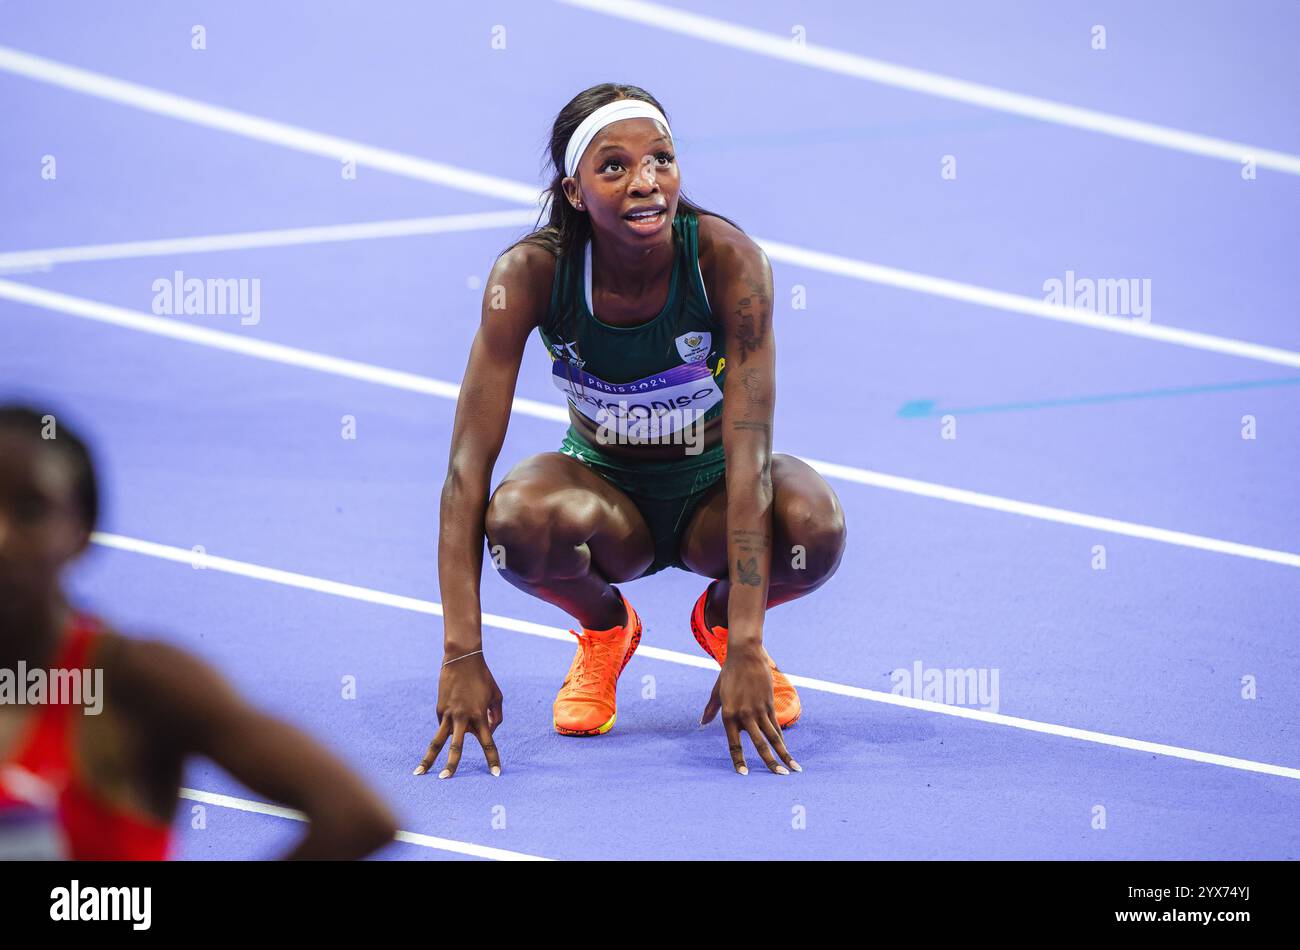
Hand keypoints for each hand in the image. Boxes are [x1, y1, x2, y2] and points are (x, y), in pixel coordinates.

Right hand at [415, 651, 502, 777]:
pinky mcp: (439, 710)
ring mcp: (448, 714)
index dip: (492, 759)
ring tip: (419, 773)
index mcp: (480, 715)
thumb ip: (495, 717)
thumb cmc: (483, 678)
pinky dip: (452, 723)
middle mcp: (463, 717)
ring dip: (429, 758)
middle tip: (446, 779)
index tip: (496, 774)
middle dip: (452, 765)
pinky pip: (446, 723)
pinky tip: (456, 707)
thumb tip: (488, 732)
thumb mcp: (496, 696)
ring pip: (437, 741)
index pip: (487, 743)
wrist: (462, 660)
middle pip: (457, 747)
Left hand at [700, 643, 797, 774]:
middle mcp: (744, 715)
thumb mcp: (717, 692)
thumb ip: (711, 710)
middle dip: (770, 762)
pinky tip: (787, 750)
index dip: (739, 760)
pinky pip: (777, 726)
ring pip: (773, 737)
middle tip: (779, 776)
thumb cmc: (729, 673)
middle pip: (759, 744)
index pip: (734, 744)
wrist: (745, 654)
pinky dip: (782, 739)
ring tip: (792, 768)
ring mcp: (758, 710)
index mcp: (728, 715)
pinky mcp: (769, 704)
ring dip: (783, 754)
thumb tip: (702, 723)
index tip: (743, 774)